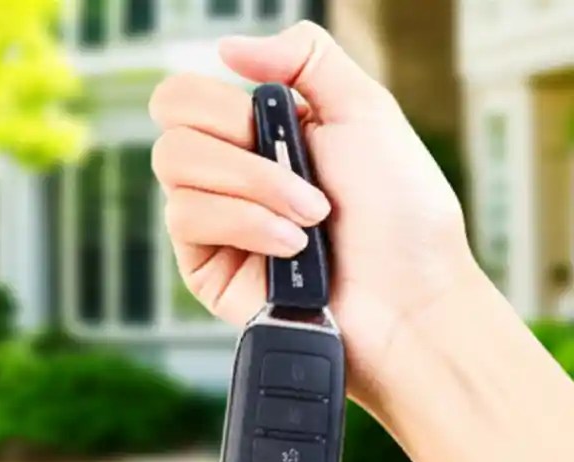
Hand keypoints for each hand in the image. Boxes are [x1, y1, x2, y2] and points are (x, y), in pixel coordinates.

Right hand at [148, 21, 478, 406]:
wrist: (406, 298)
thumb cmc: (401, 214)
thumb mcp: (366, 110)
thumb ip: (305, 58)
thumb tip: (227, 46)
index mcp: (259, 130)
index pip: (188, 94)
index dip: (219, 99)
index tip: (272, 119)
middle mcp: (226, 171)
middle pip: (171, 122)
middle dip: (243, 145)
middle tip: (303, 176)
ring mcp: (211, 218)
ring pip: (174, 165)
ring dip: (254, 187)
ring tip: (308, 221)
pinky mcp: (202, 264)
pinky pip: (186, 217)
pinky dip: (247, 224)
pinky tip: (288, 248)